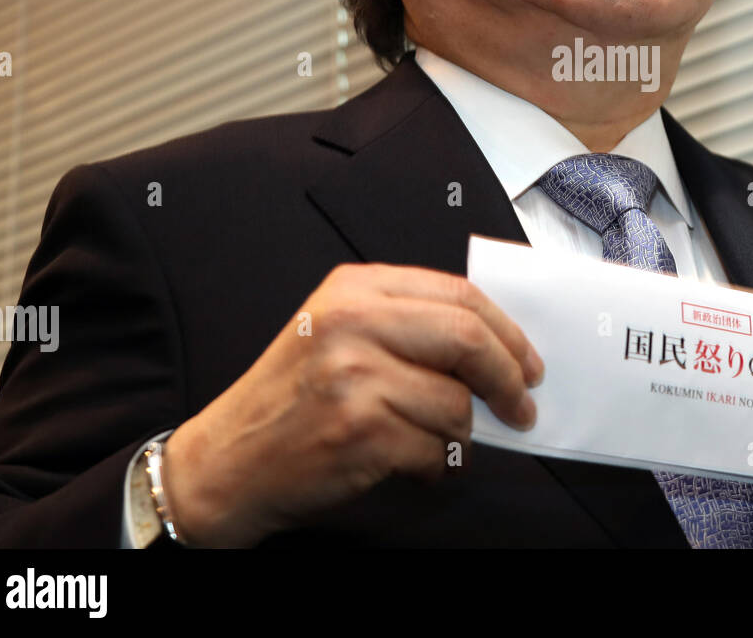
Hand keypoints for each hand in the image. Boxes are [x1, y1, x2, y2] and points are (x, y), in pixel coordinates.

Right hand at [159, 263, 542, 546]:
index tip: (527, 360)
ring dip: (463, 432)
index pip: (459, 295)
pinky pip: (435, 449)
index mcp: (355, 288)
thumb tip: (498, 343)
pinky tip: (411, 461)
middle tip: (522, 404)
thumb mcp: (339, 331)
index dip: (507, 330)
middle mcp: (352, 322)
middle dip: (508, 377)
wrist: (225, 460)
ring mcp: (353, 376)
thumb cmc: (292, 398)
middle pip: (468, 338)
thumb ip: (408, 321)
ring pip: (457, 402)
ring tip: (436, 439)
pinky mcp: (357, 431)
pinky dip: (436, 464)